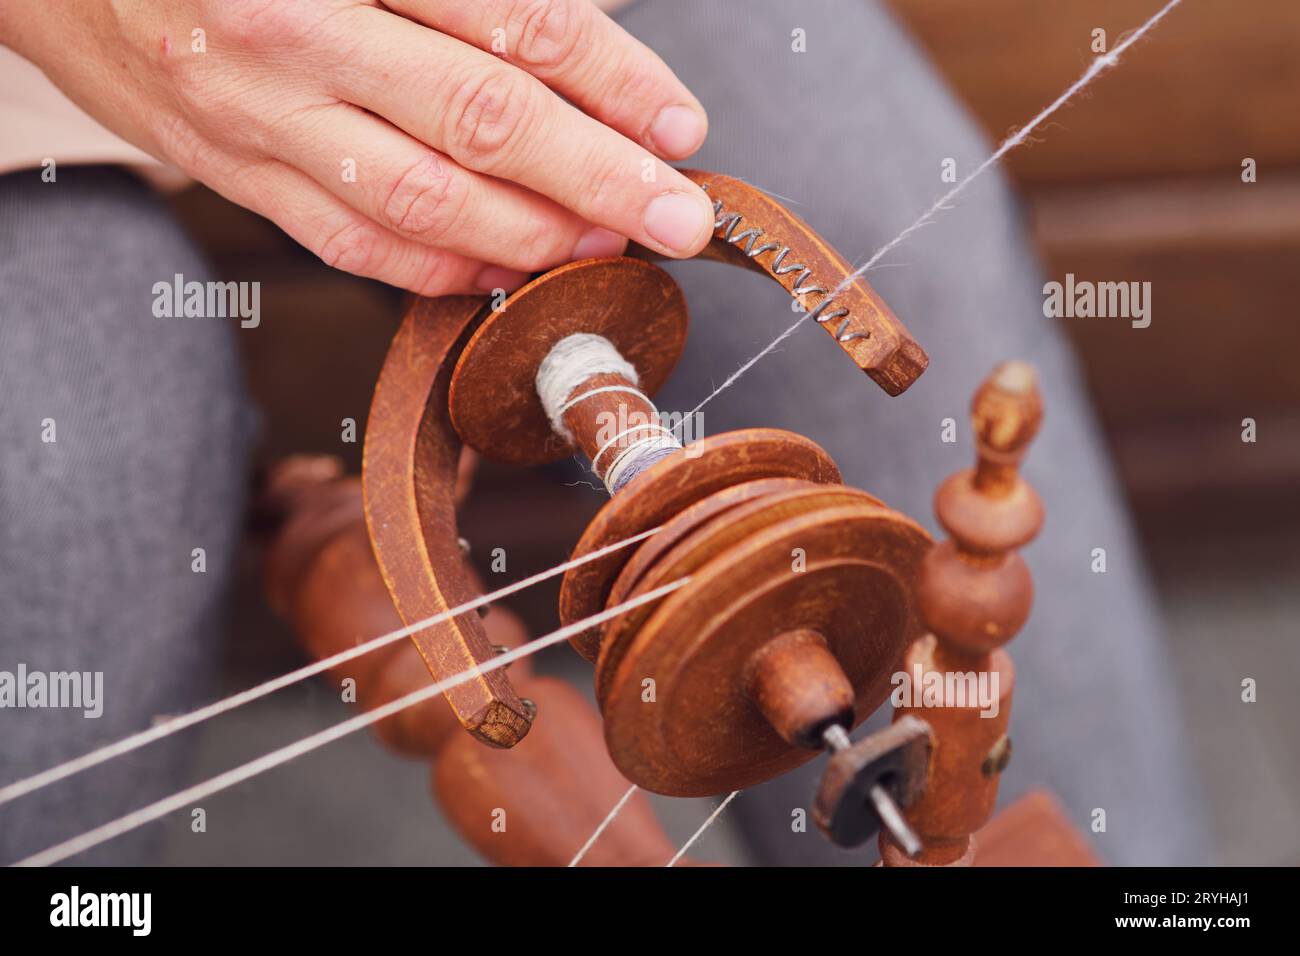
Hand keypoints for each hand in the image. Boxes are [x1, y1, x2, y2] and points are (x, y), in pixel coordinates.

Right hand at [2, 0, 713, 293]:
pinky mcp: (236, 174)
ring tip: (605, 246)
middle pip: (482, 119)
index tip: (677, 125)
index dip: (612, 79)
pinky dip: (441, 265)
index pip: (513, 19)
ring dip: (531, 234)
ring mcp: (260, 114)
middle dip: (599, 177)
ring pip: (423, 199)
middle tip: (678, 214)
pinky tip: (506, 269)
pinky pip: (355, 242)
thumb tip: (576, 47)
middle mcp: (295, 29)